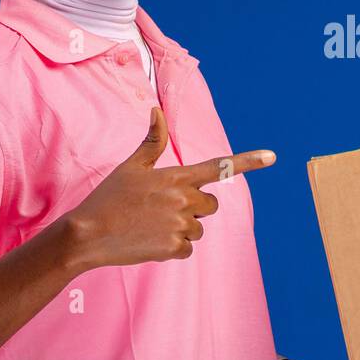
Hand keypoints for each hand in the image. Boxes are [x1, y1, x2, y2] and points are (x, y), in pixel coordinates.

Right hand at [66, 106, 275, 269]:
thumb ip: (151, 141)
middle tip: (164, 208)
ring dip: (181, 229)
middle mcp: (184, 200)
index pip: (220, 167)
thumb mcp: (131, 167)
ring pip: (198, 229)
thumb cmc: (109, 197)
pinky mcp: (174, 248)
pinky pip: (186, 249)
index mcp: (177, 177)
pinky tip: (149, 240)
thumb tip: (157, 110)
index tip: (272, 156)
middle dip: (195, 208)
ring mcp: (181, 225)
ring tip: (150, 225)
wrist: (87, 234)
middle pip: (211, 205)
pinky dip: (172, 248)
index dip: (248, 161)